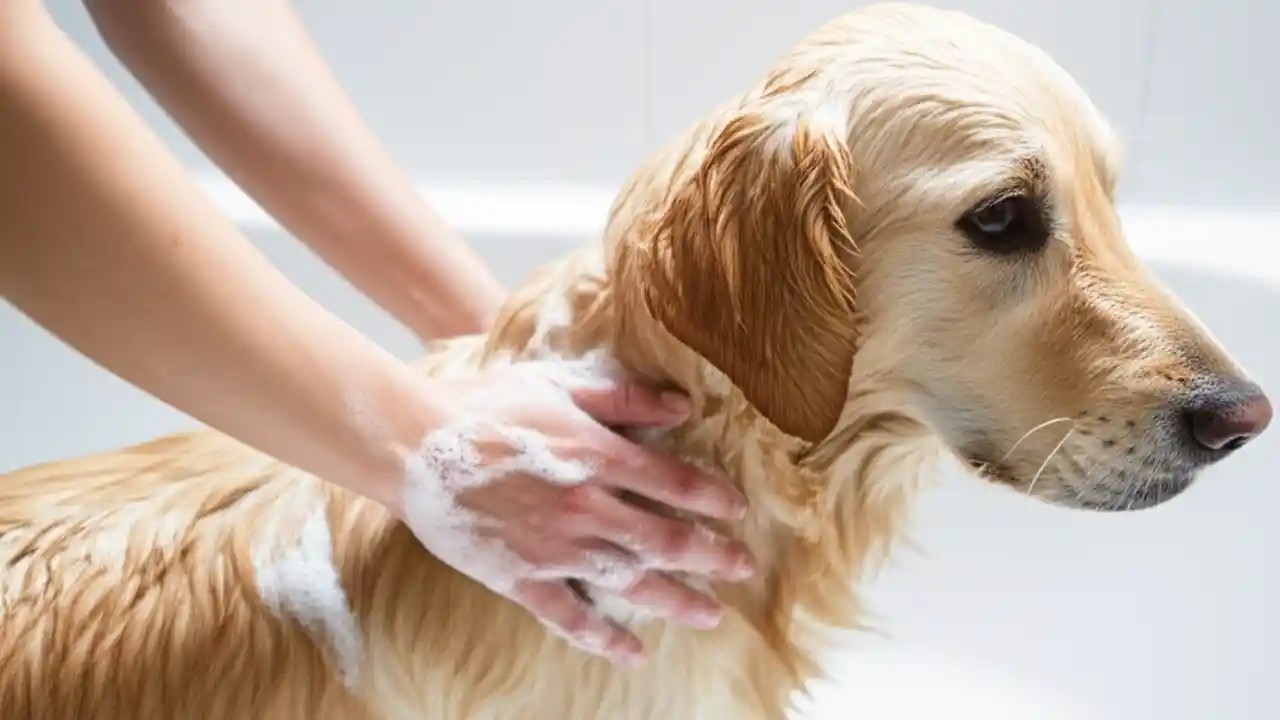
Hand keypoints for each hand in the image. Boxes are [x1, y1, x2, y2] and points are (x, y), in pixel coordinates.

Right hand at [393, 357, 753, 665]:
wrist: (413, 444)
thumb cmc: (484, 405)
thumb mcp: (560, 384)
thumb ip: (625, 398)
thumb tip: (684, 407)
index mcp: (598, 456)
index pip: (676, 483)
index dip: (713, 499)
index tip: (737, 512)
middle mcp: (586, 507)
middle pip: (666, 540)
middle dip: (711, 555)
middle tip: (742, 567)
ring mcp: (554, 548)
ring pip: (631, 581)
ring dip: (676, 600)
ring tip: (710, 614)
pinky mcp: (520, 577)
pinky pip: (570, 617)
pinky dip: (604, 638)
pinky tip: (633, 652)